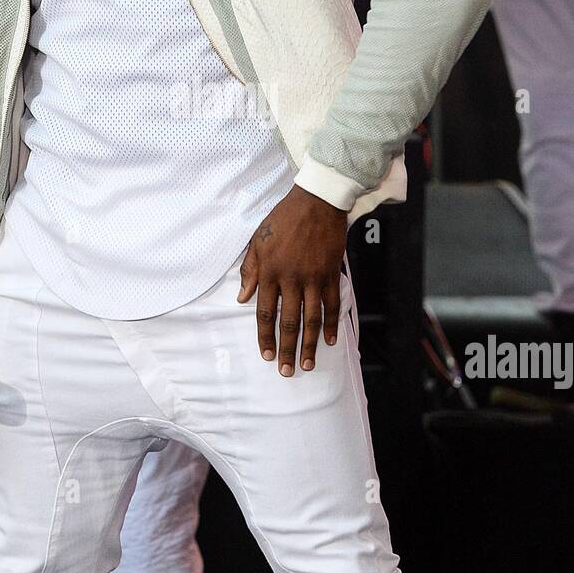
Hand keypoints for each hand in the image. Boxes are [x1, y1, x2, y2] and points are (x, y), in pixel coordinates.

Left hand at [237, 184, 348, 375]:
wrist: (317, 201)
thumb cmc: (283, 218)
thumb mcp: (258, 241)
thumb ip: (250, 270)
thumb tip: (242, 298)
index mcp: (270, 272)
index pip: (265, 313)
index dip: (265, 337)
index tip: (266, 355)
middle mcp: (291, 279)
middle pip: (289, 322)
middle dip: (287, 349)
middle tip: (287, 371)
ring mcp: (313, 278)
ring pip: (311, 319)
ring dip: (310, 344)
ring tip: (308, 364)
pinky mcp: (331, 274)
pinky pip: (331, 304)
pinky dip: (331, 324)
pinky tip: (329, 340)